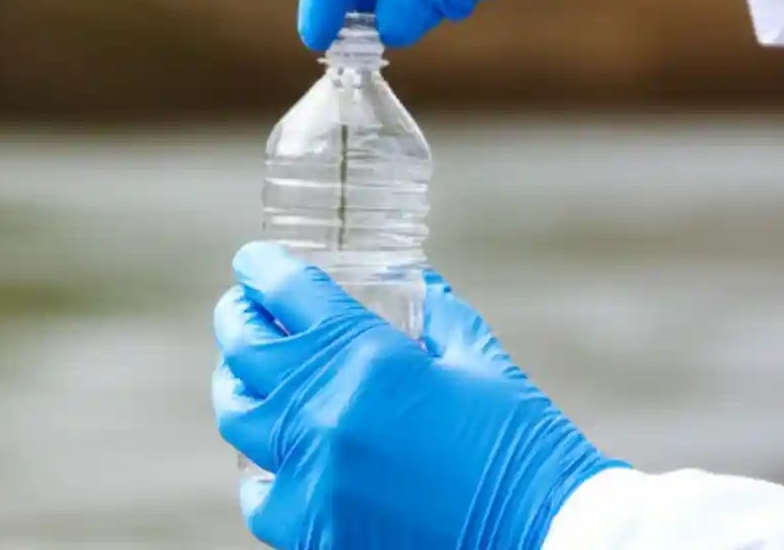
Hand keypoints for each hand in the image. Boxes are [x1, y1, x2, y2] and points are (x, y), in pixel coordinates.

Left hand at [212, 242, 624, 548]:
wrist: (546, 536)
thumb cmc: (522, 444)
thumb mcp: (479, 360)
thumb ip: (434, 314)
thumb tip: (410, 283)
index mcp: (368, 356)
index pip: (289, 292)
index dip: (262, 268)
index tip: (253, 262)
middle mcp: (326, 411)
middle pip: (245, 349)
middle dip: (237, 317)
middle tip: (242, 309)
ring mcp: (314, 474)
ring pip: (239, 418)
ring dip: (241, 388)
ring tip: (249, 376)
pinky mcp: (315, 531)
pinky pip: (260, 494)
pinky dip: (264, 472)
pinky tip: (277, 458)